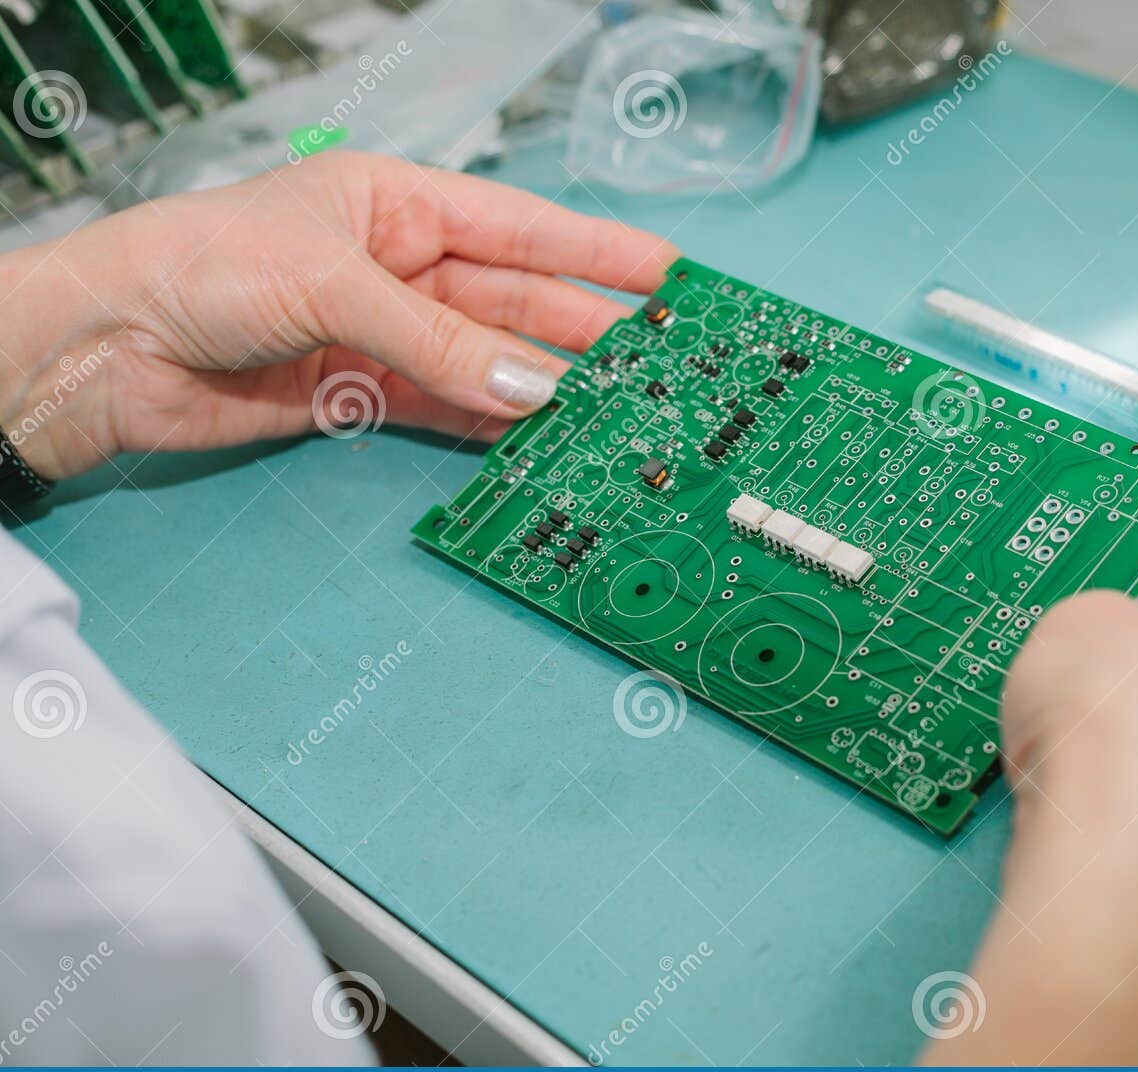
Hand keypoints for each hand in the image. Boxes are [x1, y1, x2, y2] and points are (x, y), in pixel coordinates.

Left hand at [0, 152, 677, 479]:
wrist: (104, 348)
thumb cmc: (204, 268)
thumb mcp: (334, 285)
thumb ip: (441, 341)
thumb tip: (536, 389)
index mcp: (397, 202)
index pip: (521, 228)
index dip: (598, 252)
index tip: (668, 273)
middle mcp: (401, 265)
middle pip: (516, 301)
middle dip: (585, 330)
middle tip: (657, 363)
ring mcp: (386, 333)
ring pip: (490, 362)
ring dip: (547, 387)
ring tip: (616, 409)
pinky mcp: (364, 395)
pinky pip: (449, 409)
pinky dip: (494, 426)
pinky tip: (544, 438)